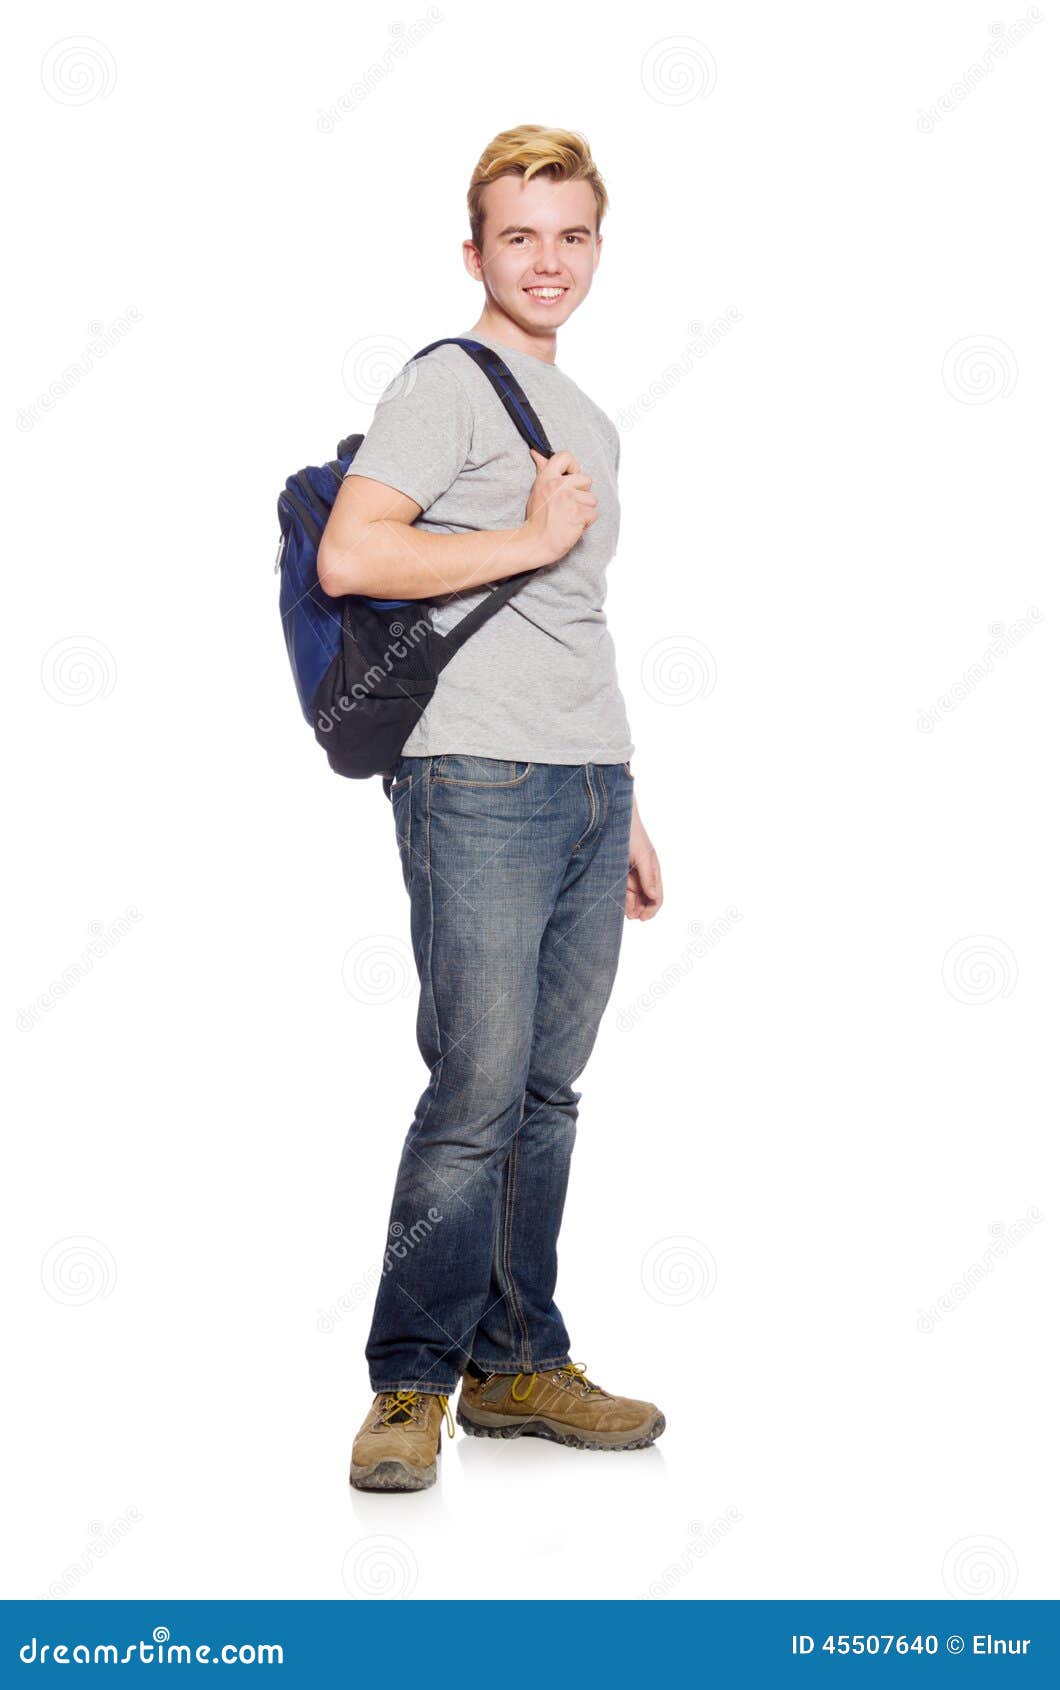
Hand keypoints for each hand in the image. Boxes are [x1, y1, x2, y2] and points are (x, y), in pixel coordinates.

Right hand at [521, 448, 597, 566]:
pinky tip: (573, 526)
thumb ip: (542, 469)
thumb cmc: (537, 519)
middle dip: (582, 494)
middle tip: (567, 507)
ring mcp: (569, 500)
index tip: (569, 480)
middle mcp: (558, 485)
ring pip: (592, 499)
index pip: (566, 456)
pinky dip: (586, 523)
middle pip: (586, 479)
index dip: (573, 467)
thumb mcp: (537, 489)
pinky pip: (594, 514)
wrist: (535, 543)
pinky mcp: (578, 514)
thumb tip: (536, 452)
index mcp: (547, 477)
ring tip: (569, 518)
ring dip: (584, 511)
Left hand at [626, 796, 662, 919]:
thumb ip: (648, 877)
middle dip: (640, 910)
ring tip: (625, 913)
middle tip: (631, 917)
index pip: (657, 896)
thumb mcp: (641, 856)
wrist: (615, 819)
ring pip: (634, 897)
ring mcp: (631, 874)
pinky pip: (623, 890)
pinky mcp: (619, 872)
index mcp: (653, 870)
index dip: (652, 910)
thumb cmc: (632, 834)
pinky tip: (619, 905)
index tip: (643, 918)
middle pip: (646, 899)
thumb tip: (654, 897)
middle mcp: (644, 874)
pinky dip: (622, 899)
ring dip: (631, 906)